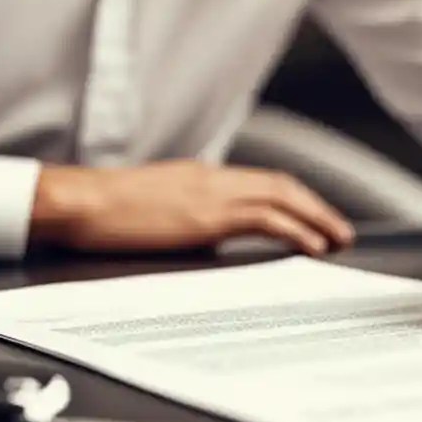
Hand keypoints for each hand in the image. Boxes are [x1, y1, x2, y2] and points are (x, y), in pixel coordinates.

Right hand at [28, 161, 354, 255]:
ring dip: (316, 218)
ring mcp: (211, 193)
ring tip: (337, 239)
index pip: (260, 182)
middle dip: (316, 207)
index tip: (314, 217)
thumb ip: (190, 222)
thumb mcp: (157, 212)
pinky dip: (296, 230)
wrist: (81, 203)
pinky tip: (311, 246)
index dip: (294, 199)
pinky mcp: (206, 216)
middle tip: (341, 230)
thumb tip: (211, 243)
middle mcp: (212, 178)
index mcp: (200, 175)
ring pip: (281, 197)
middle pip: (281, 185)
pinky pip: (266, 219)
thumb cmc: (106, 211)